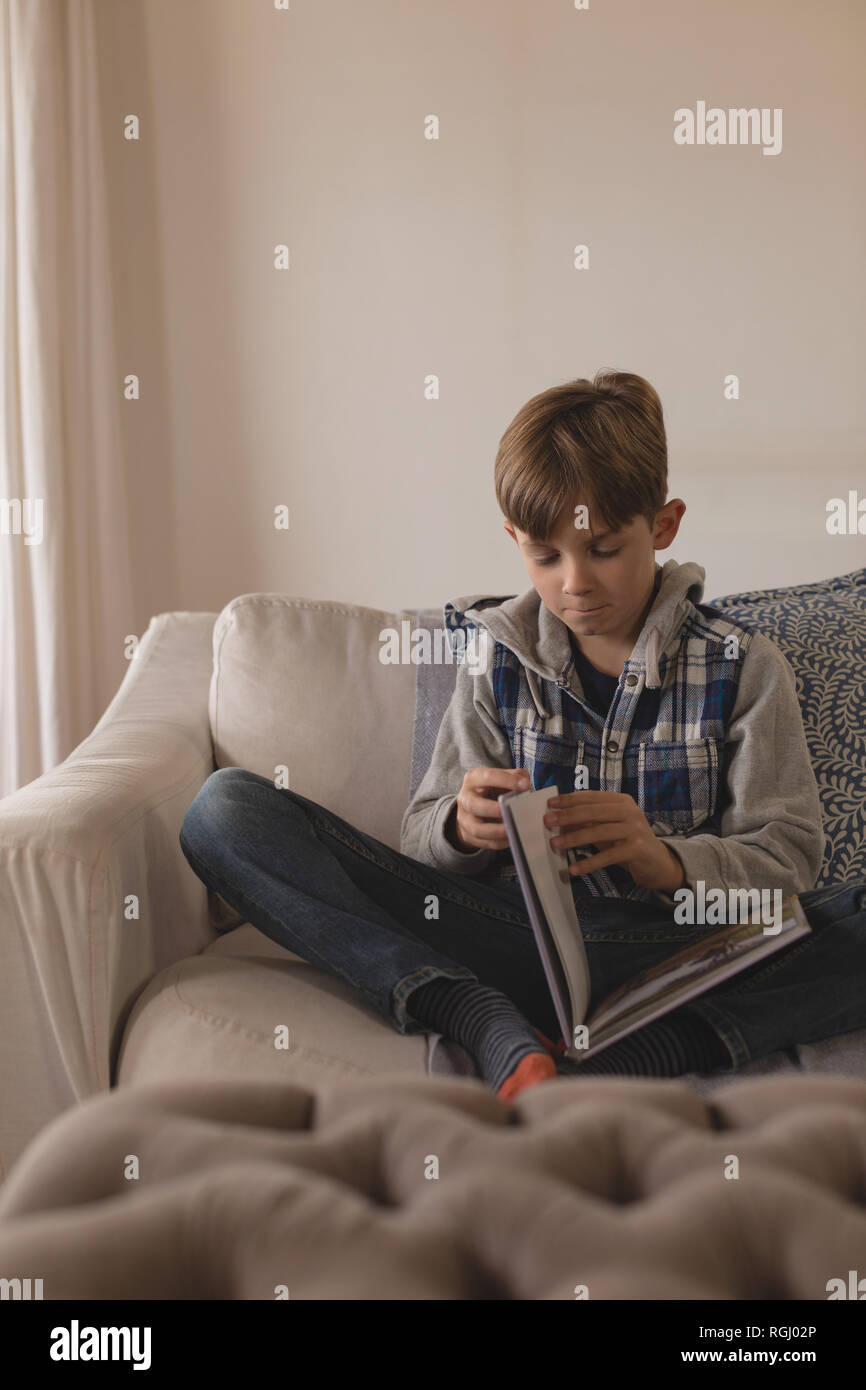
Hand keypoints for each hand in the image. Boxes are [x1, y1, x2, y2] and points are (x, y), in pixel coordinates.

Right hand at [447, 766, 530, 851]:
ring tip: (514, 829)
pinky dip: (500, 842)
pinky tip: (512, 838)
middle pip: (474, 805)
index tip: (526, 785)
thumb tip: (525, 785)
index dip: (506, 780)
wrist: (473, 806)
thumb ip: (515, 776)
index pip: (487, 777)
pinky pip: (485, 843)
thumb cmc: (492, 790)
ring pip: (477, 829)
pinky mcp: (469, 836)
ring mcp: (465, 819)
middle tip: (513, 811)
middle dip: (493, 809)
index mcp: (474, 779)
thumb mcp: (500, 778)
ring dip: (497, 831)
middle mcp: (466, 798)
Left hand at [543, 790, 685, 894]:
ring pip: (599, 832)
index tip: (550, 804)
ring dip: (574, 838)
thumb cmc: (627, 842)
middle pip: (593, 811)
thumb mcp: (606, 829)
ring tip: (555, 844)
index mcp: (622, 801)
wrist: (658, 862)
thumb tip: (559, 821)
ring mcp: (635, 829)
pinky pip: (608, 856)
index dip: (569, 799)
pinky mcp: (637, 849)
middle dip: (568, 816)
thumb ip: (587, 823)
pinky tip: (574, 869)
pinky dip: (589, 863)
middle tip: (547, 822)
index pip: (591, 796)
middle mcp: (630, 811)